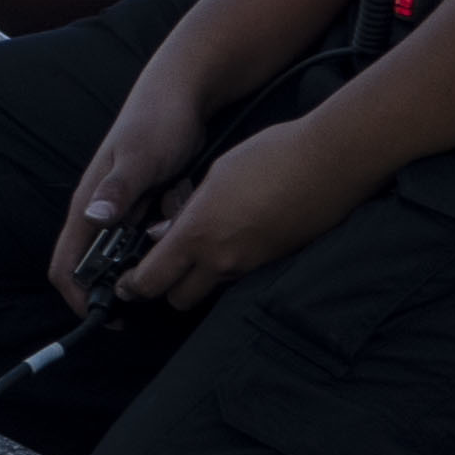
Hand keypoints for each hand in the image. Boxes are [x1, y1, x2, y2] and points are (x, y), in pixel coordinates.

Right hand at [61, 19, 226, 308]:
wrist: (184, 91)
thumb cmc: (157, 120)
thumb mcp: (141, 155)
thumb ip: (118, 188)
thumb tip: (94, 218)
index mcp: (88, 205)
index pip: (66, 266)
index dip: (79, 299)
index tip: (109, 318)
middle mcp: (100, 212)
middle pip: (100, 268)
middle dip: (130, 277)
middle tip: (161, 274)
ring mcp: (124, 210)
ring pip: (132, 253)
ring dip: (155, 250)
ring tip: (174, 223)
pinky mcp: (146, 205)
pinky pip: (154, 235)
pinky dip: (170, 229)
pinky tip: (183, 205)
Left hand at [110, 108, 380, 313]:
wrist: (330, 163)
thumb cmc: (269, 156)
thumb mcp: (216, 174)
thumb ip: (187, 210)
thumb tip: (167, 233)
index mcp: (198, 233)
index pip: (151, 280)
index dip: (133, 285)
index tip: (124, 281)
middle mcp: (222, 259)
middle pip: (178, 299)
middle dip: (165, 288)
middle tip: (159, 268)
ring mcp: (251, 266)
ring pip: (209, 289)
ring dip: (198, 278)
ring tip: (197, 248)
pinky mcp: (273, 263)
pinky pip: (239, 277)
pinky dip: (227, 268)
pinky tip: (231, 241)